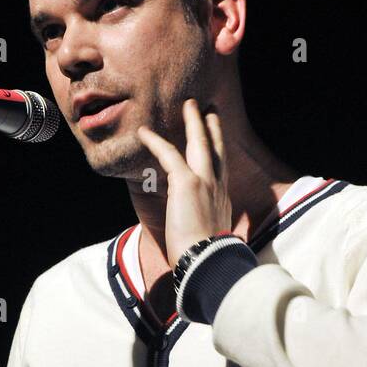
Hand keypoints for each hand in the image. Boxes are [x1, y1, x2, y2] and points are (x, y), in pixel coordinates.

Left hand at [136, 98, 232, 269]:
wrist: (207, 262)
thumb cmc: (205, 259)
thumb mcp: (207, 243)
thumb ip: (202, 234)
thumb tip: (193, 245)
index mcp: (222, 202)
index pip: (221, 172)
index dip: (218, 155)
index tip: (217, 144)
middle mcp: (218, 188)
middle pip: (217, 150)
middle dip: (213, 129)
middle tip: (210, 111)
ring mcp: (205, 182)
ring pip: (200, 144)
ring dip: (194, 122)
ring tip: (189, 105)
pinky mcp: (187, 183)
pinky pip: (169, 155)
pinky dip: (155, 142)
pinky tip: (143, 132)